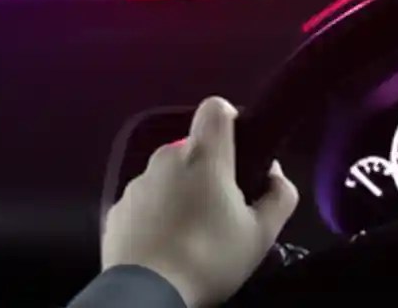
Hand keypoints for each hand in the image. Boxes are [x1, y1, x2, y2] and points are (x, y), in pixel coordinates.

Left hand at [102, 97, 299, 307]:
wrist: (147, 295)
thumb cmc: (211, 258)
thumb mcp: (263, 233)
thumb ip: (281, 194)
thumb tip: (274, 174)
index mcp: (204, 156)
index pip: (216, 108)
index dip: (230, 120)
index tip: (239, 150)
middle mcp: (166, 159)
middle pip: (194, 148)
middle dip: (209, 169)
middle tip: (223, 209)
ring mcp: (137, 183)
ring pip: (168, 175)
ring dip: (181, 192)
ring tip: (192, 233)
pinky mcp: (116, 209)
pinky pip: (146, 200)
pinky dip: (157, 213)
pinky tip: (167, 244)